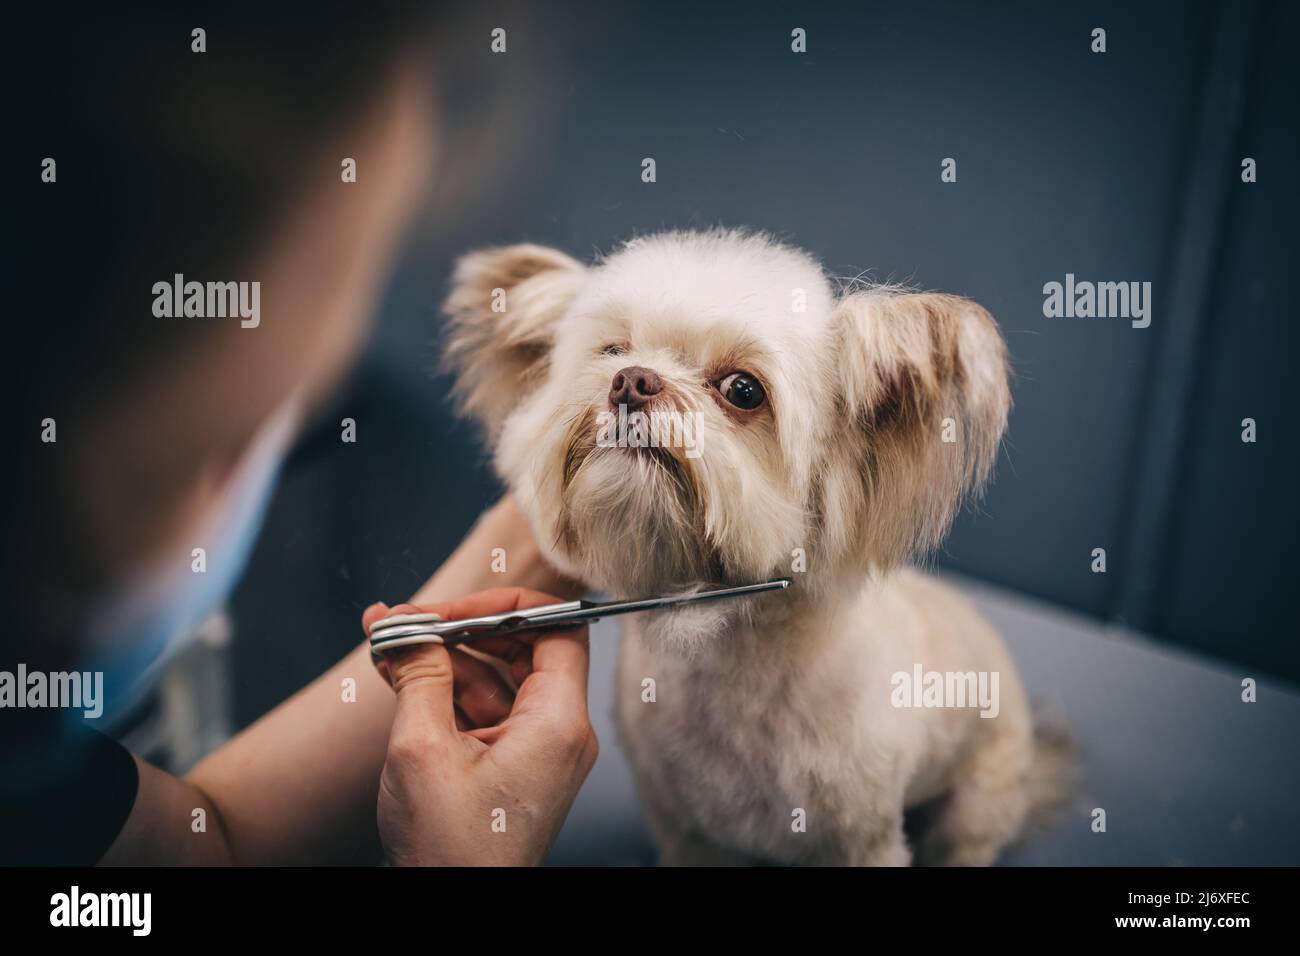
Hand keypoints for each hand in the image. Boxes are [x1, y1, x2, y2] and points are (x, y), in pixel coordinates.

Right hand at [363, 588, 597, 865]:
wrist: (447, 915)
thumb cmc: (449, 849)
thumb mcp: (422, 748)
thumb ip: (421, 676)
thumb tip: (408, 628)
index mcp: (558, 724)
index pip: (557, 630)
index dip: (506, 609)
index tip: (454, 609)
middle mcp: (559, 734)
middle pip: (523, 652)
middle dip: (461, 629)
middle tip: (409, 620)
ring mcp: (536, 753)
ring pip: (495, 682)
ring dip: (443, 659)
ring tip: (388, 640)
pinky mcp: (512, 770)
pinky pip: (485, 713)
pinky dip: (445, 693)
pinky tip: (399, 674)